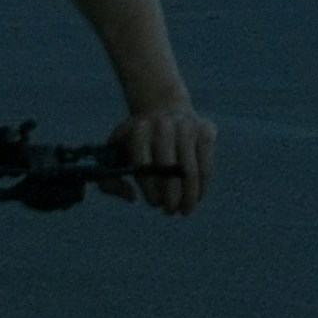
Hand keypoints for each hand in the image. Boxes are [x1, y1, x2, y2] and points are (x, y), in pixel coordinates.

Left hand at [114, 84, 209, 215]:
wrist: (162, 105)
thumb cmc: (134, 140)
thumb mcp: (114, 153)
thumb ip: (110, 182)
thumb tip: (133, 199)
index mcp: (138, 131)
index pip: (145, 167)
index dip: (151, 189)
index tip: (154, 203)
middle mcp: (164, 126)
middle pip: (170, 170)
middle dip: (172, 196)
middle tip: (170, 212)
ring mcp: (188, 127)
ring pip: (191, 170)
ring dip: (190, 195)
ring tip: (185, 210)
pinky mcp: (206, 131)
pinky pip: (207, 164)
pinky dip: (203, 185)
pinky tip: (197, 197)